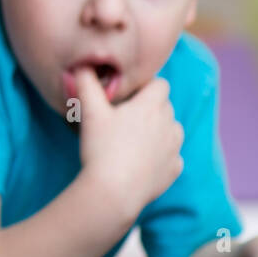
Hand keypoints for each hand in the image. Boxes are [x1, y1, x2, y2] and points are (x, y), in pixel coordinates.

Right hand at [75, 68, 183, 215]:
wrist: (114, 191)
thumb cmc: (101, 148)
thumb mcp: (90, 112)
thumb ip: (87, 84)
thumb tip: (83, 65)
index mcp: (151, 106)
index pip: (160, 84)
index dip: (145, 87)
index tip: (128, 97)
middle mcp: (169, 124)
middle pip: (166, 106)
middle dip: (150, 108)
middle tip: (124, 119)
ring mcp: (174, 148)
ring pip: (172, 130)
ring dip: (158, 130)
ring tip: (134, 140)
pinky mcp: (174, 169)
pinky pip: (173, 156)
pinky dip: (161, 155)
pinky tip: (141, 161)